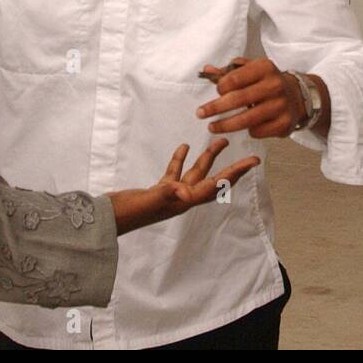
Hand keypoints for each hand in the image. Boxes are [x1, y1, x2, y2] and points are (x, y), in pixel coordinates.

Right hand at [106, 139, 259, 233]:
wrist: (109, 220)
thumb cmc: (129, 213)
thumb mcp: (149, 201)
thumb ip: (167, 194)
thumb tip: (186, 192)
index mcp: (186, 201)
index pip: (217, 184)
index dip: (236, 172)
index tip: (253, 162)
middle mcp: (183, 199)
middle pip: (214, 180)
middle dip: (231, 167)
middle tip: (249, 156)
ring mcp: (171, 195)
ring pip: (196, 173)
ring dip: (208, 158)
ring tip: (219, 141)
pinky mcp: (159, 191)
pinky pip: (175, 172)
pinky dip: (181, 159)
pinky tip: (183, 147)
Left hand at [195, 57, 304, 138]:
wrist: (298, 96)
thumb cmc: (267, 82)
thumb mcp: (252, 70)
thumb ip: (229, 71)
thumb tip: (207, 70)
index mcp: (265, 68)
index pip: (234, 78)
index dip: (220, 87)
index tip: (216, 92)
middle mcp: (274, 85)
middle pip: (238, 99)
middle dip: (215, 108)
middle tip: (200, 113)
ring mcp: (281, 105)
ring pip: (246, 119)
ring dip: (225, 125)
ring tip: (212, 127)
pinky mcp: (284, 123)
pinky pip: (257, 131)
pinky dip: (247, 131)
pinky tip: (245, 127)